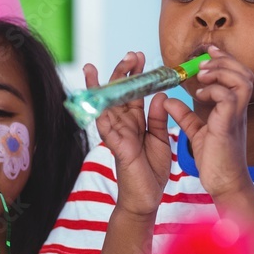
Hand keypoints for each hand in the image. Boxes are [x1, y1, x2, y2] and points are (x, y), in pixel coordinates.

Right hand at [85, 52, 171, 215]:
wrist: (147, 199)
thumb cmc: (152, 170)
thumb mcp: (161, 139)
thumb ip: (159, 118)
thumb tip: (159, 94)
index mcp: (136, 121)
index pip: (133, 92)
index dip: (135, 74)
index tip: (139, 56)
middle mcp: (124, 124)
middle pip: (118, 94)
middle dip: (121, 73)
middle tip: (130, 55)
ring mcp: (117, 135)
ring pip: (105, 107)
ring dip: (99, 88)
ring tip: (92, 68)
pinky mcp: (118, 148)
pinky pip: (106, 129)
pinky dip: (101, 115)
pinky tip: (97, 100)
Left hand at [164, 46, 253, 199]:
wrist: (225, 185)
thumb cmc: (216, 161)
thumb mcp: (198, 132)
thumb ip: (186, 116)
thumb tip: (169, 100)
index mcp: (234, 109)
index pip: (238, 75)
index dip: (224, 59)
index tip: (207, 51)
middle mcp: (239, 110)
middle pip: (245, 72)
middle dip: (224, 60)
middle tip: (203, 61)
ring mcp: (236, 117)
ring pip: (242, 80)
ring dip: (220, 72)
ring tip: (201, 74)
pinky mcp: (228, 126)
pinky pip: (227, 98)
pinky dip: (214, 90)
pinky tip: (199, 94)